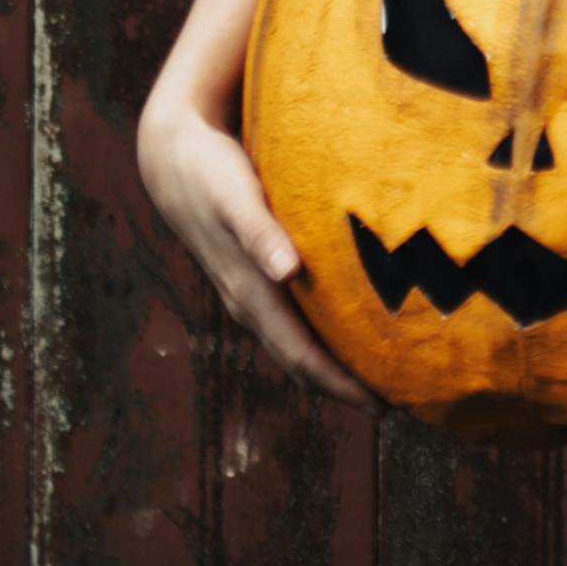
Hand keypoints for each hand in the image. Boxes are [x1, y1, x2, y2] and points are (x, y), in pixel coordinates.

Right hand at [137, 80, 363, 401]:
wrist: (169, 158)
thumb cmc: (209, 174)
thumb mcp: (234, 197)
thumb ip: (259, 234)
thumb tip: (286, 270)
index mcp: (249, 292)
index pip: (301, 354)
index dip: (339, 384)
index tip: (381, 407)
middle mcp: (248, 302)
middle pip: (301, 360)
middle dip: (344, 388)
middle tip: (396, 406)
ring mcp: (248, 293)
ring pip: (296, 344)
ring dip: (333, 367)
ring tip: (380, 379)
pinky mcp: (253, 278)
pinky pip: (292, 321)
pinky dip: (322, 338)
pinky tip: (347, 335)